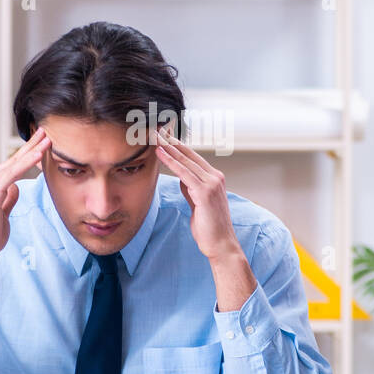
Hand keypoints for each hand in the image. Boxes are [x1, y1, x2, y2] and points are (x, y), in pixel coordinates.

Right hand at [0, 127, 49, 315]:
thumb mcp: (2, 213)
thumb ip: (8, 198)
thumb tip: (15, 187)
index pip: (11, 165)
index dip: (26, 153)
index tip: (40, 143)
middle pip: (13, 159)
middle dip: (30, 145)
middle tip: (44, 131)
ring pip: (14, 163)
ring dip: (32, 150)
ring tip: (47, 138)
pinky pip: (13, 173)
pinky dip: (26, 163)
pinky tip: (38, 154)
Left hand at [154, 129, 240, 260]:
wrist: (220, 244)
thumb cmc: (209, 228)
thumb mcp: (198, 203)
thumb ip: (191, 188)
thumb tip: (182, 178)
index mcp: (215, 178)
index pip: (192, 157)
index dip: (177, 145)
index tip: (163, 135)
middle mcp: (216, 177)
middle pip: (189, 154)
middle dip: (171, 141)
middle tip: (155, 129)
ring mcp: (212, 183)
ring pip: (185, 160)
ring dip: (168, 147)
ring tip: (154, 136)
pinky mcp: (205, 192)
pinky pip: (184, 173)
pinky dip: (171, 161)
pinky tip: (160, 153)